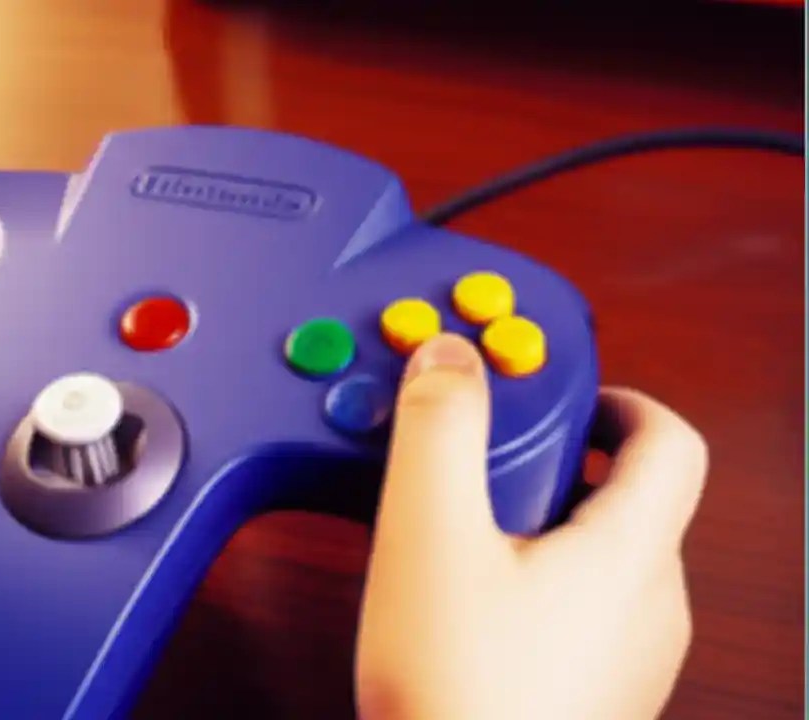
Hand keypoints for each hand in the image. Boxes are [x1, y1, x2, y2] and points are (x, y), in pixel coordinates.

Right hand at [355, 334, 707, 719]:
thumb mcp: (428, 540)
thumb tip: (451, 356)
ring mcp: (626, 660)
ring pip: (595, 555)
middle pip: (622, 494)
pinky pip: (577, 609)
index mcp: (630, 553)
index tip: (552, 390)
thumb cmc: (460, 699)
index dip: (616, 396)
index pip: (668, 440)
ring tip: (449, 541)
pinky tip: (458, 610)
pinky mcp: (592, 697)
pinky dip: (527, 582)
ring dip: (531, 523)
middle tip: (472, 468)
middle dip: (548, 461)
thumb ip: (439, 432)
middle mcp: (647, 606)